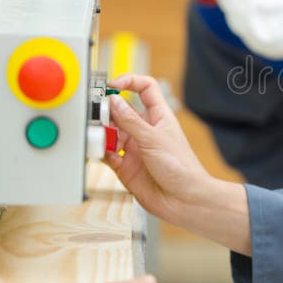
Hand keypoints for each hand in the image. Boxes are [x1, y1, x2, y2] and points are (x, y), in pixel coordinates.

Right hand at [104, 75, 210, 222]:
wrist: (184, 200)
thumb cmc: (182, 168)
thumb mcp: (154, 139)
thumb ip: (131, 121)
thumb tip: (113, 102)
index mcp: (159, 117)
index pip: (145, 89)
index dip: (129, 82)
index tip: (112, 86)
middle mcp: (145, 130)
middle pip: (120, 111)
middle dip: (107, 112)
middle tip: (98, 116)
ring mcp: (134, 148)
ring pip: (110, 133)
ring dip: (102, 133)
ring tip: (99, 137)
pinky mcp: (124, 166)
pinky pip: (106, 154)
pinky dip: (100, 151)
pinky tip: (100, 151)